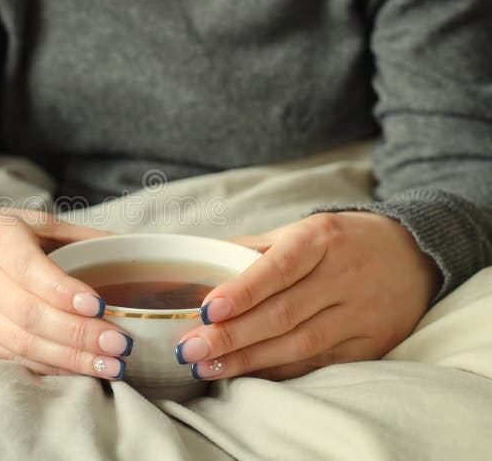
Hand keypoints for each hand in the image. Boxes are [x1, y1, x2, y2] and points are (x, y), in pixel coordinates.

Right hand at [0, 204, 131, 379]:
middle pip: (31, 315)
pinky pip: (10, 358)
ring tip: (111, 368)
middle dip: (78, 335)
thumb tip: (125, 246)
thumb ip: (73, 234)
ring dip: (69, 360)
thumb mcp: (23, 218)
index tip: (99, 305)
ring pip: (22, 344)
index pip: (30, 270)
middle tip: (120, 345)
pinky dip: (46, 368)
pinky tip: (78, 373)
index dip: (63, 291)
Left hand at [174, 212, 438, 380]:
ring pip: (300, 344)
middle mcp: (345, 275)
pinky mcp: (371, 344)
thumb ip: (252, 247)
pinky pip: (319, 363)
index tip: (208, 309)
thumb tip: (197, 261)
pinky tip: (247, 374)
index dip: (243, 291)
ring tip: (207, 367)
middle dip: (232, 335)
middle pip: (284, 313)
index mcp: (321, 238)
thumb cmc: (340, 241)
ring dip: (249, 359)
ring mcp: (361, 313)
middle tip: (189, 349)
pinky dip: (279, 371)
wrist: (414, 254)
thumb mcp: (301, 230)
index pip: (278, 267)